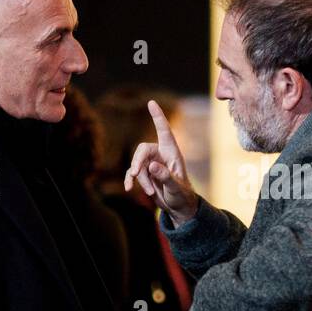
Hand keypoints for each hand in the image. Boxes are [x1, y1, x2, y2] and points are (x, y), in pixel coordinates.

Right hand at [125, 100, 198, 226]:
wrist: (179, 207)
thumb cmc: (182, 196)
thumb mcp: (176, 188)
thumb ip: (165, 177)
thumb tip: (151, 166)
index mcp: (172, 153)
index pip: (164, 131)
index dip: (158, 116)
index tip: (151, 103)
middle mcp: (161, 155)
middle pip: (142, 149)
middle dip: (137, 163)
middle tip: (135, 175)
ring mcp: (151, 164)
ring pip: (137, 164)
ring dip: (139, 179)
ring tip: (150, 193)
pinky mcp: (145, 173)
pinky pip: (132, 172)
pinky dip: (130, 180)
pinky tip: (128, 188)